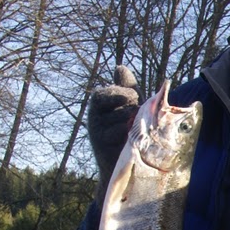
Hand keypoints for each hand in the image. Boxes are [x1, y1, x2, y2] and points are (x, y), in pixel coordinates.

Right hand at [87, 65, 139, 195]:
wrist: (127, 163)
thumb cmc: (130, 130)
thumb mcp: (130, 105)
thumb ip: (126, 86)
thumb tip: (119, 67)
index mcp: (99, 104)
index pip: (105, 91)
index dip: (121, 91)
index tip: (133, 97)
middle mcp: (94, 116)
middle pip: (113, 100)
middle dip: (129, 104)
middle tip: (135, 115)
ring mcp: (96, 130)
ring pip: (121, 116)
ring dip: (132, 121)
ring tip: (133, 130)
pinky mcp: (101, 144)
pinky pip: (119, 131)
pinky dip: (128, 134)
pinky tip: (129, 139)